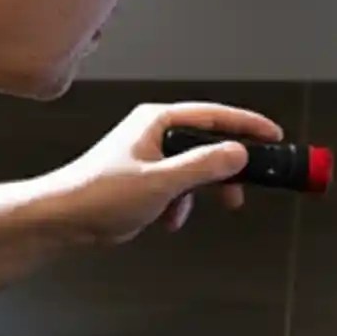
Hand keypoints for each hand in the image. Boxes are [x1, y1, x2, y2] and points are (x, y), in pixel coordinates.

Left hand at [30, 102, 284, 245]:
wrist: (62, 219)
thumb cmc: (99, 194)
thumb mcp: (161, 182)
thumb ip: (203, 166)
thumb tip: (238, 153)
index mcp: (157, 121)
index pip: (214, 116)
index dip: (247, 126)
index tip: (273, 135)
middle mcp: (155, 133)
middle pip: (208, 143)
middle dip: (226, 169)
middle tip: (250, 183)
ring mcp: (151, 156)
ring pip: (195, 169)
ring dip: (200, 192)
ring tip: (196, 209)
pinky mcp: (146, 179)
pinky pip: (179, 187)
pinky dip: (180, 205)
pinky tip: (168, 219)